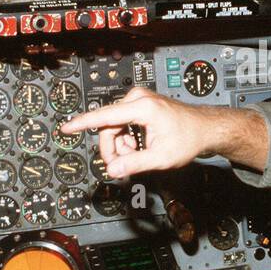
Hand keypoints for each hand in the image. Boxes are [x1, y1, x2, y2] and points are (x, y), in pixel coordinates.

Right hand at [59, 86, 208, 178]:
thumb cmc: (188, 138)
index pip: (104, 116)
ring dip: (121, 145)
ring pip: (114, 127)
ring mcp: (138, 100)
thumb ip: (134, 164)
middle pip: (108, 127)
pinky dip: (127, 139)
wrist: (204, 128)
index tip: (66, 128)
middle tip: (122, 166)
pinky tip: (139, 147)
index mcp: (142, 107)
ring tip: (138, 156)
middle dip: (113, 149)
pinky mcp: (140, 105)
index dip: (82, 123)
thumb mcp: (161, 157)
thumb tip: (113, 170)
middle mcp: (138, 99)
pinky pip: (122, 124)